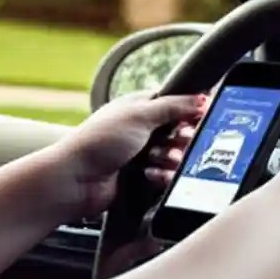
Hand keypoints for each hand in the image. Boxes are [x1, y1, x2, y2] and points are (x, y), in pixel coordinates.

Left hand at [53, 93, 206, 216]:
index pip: (175, 103)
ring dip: (172, 159)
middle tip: (180, 141)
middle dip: (183, 139)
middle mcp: (142, 129)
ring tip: (160, 161)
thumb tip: (202, 98)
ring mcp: (142, 154)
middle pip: (180, 132)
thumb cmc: (100, 141)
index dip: (189, 111)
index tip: (200, 117)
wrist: (77, 180)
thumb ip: (174, 106)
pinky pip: (166, 176)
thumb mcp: (139, 115)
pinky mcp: (142, 177)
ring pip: (176, 156)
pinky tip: (151, 176)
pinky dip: (163, 176)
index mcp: (139, 107)